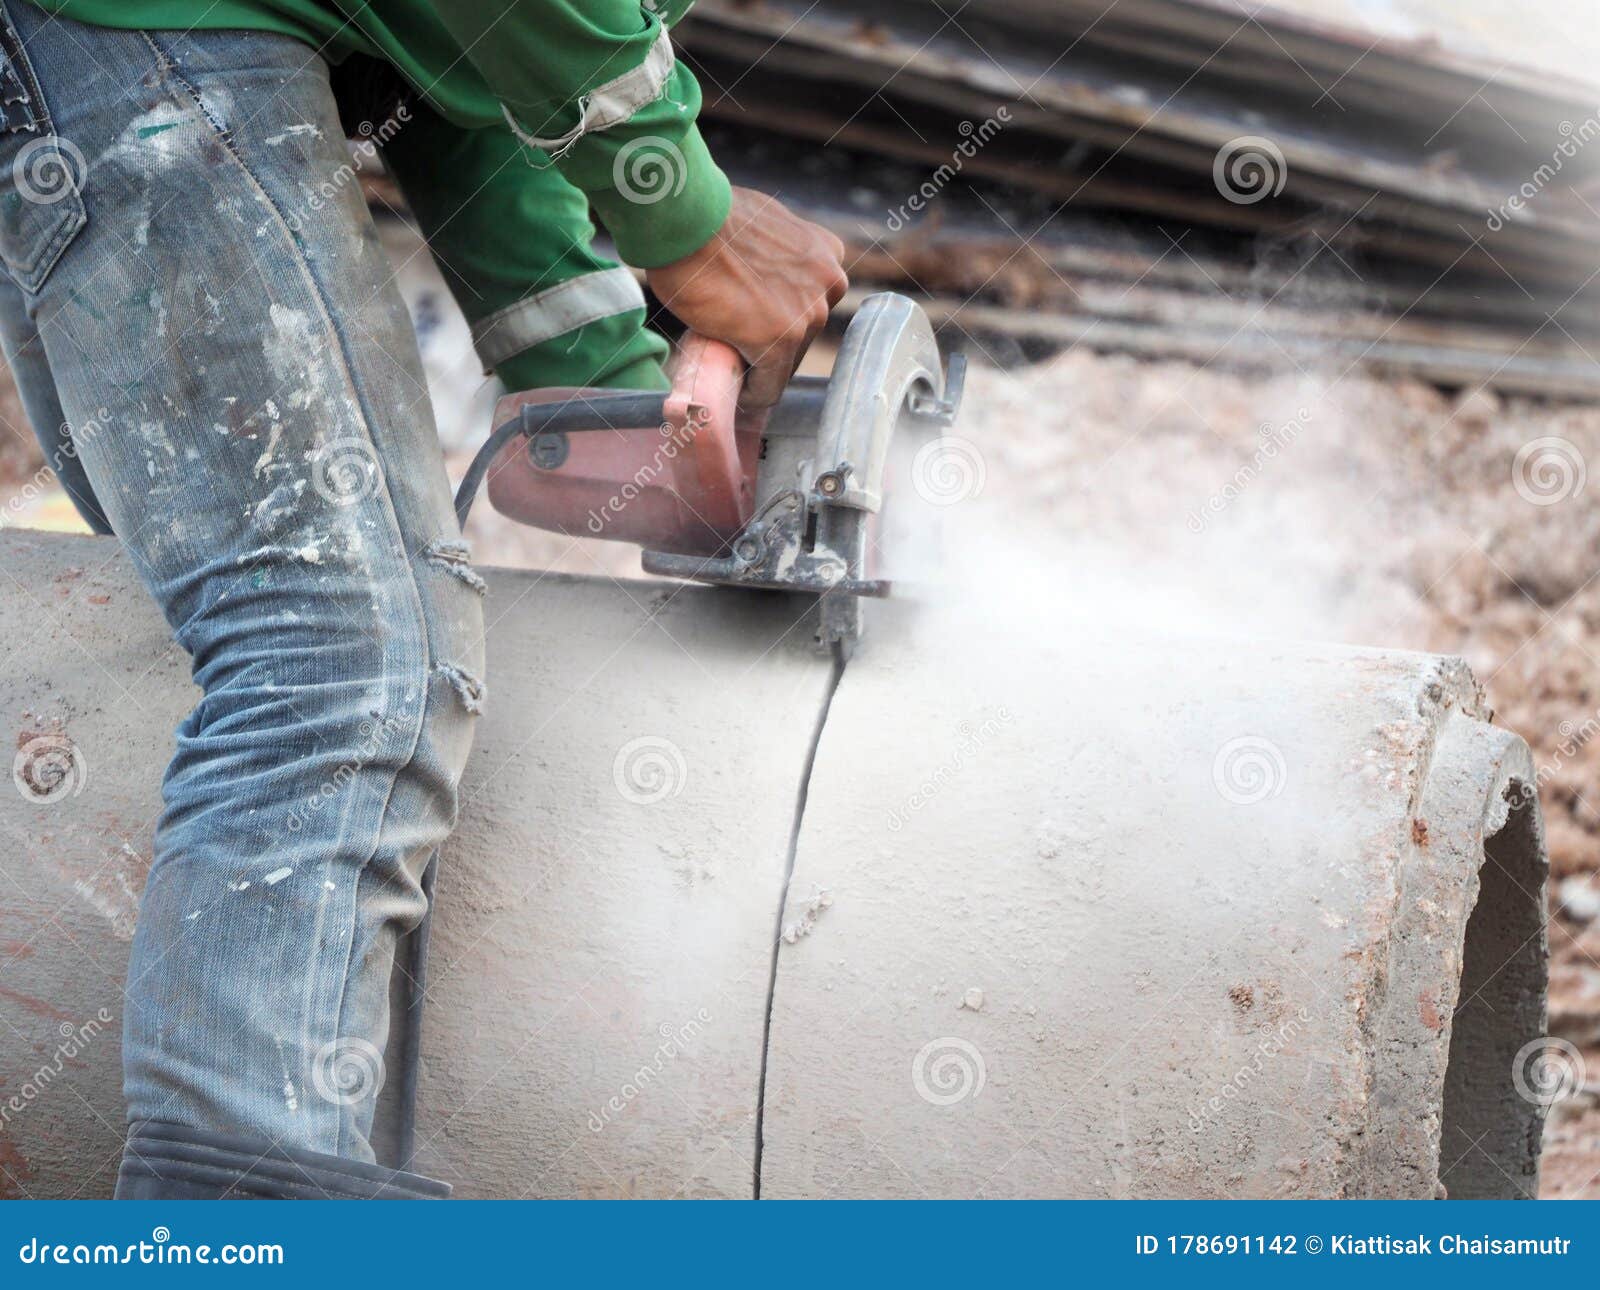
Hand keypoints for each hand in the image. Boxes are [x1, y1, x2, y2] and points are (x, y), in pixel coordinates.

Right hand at [647, 187, 847, 412]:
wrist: (684, 217)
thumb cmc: (707, 215)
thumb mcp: (762, 223)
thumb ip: (777, 252)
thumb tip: (760, 267)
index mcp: (827, 253)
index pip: (812, 304)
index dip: (781, 317)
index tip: (756, 326)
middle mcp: (828, 283)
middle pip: (803, 333)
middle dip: (773, 340)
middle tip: (736, 342)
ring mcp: (808, 314)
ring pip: (787, 361)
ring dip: (761, 364)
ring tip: (728, 360)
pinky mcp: (781, 341)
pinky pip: (769, 387)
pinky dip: (751, 394)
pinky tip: (734, 393)